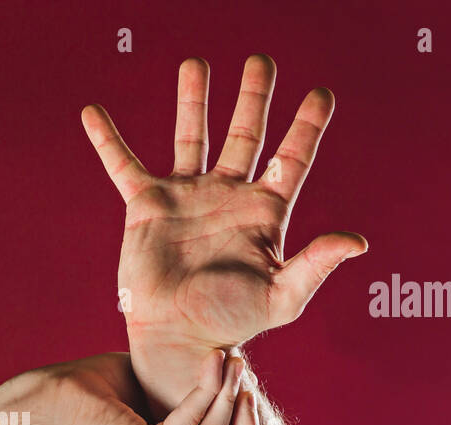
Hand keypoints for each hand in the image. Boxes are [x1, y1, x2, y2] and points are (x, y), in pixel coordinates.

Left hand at [32, 349, 261, 424]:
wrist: (49, 399)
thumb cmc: (93, 393)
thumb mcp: (151, 405)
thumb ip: (186, 409)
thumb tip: (227, 390)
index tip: (255, 410)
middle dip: (245, 421)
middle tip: (247, 378)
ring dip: (229, 394)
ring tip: (234, 360)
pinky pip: (194, 420)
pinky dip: (209, 387)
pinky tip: (215, 361)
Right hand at [83, 55, 366, 412]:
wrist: (177, 338)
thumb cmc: (230, 323)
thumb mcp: (281, 297)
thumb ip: (316, 265)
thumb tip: (357, 241)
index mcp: (263, 213)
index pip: (290, 158)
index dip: (308, 127)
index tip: (322, 94)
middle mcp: (227, 197)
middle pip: (246, 134)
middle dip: (255, 97)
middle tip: (261, 61)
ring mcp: (186, 197)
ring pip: (192, 136)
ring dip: (194, 100)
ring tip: (196, 64)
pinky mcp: (147, 206)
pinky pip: (124, 165)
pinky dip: (108, 140)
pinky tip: (93, 113)